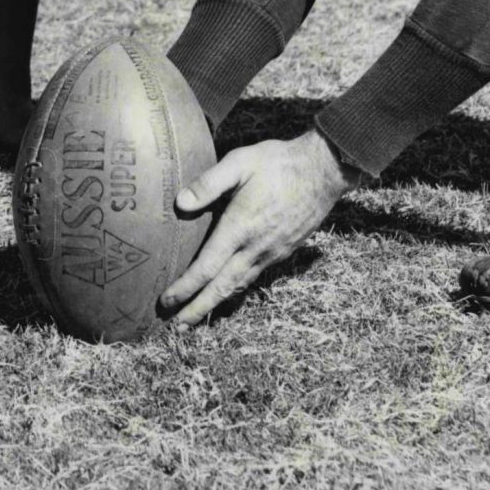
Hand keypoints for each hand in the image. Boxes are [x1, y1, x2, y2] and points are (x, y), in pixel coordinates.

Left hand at [160, 130, 352, 326]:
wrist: (324, 171)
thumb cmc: (279, 163)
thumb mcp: (240, 162)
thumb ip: (209, 183)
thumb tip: (180, 203)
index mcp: (240, 228)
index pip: (207, 268)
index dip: (185, 288)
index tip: (166, 301)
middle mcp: (255, 248)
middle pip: (221, 289)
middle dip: (197, 310)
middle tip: (175, 327)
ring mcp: (271, 253)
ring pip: (238, 286)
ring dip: (215, 303)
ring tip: (196, 315)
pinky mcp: (283, 251)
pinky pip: (254, 277)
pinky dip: (235, 289)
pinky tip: (227, 288)